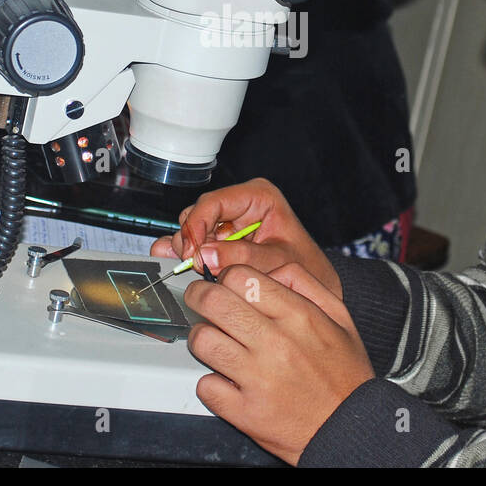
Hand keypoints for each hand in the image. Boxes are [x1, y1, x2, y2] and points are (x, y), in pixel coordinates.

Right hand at [149, 178, 340, 296]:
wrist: (313, 288)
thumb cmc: (305, 269)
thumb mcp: (279, 262)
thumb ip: (244, 257)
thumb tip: (205, 254)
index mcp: (259, 197)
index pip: (215, 201)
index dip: (197, 224)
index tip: (191, 250)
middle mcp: (241, 205)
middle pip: (199, 213)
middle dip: (192, 238)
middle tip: (193, 264)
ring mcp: (229, 222)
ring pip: (193, 227)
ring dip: (190, 248)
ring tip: (193, 268)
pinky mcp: (221, 239)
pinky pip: (195, 240)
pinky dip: (185, 251)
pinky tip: (172, 257)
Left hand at [185, 262, 373, 464]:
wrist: (350, 428)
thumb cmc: (344, 373)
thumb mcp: (339, 317)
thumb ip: (305, 282)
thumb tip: (271, 269)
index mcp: (298, 316)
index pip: (240, 276)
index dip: (225, 277)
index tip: (225, 285)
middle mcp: (276, 344)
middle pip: (213, 301)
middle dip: (200, 296)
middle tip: (202, 302)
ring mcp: (258, 379)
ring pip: (202, 340)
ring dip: (202, 338)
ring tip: (215, 342)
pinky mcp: (245, 412)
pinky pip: (206, 386)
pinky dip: (210, 383)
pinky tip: (226, 380)